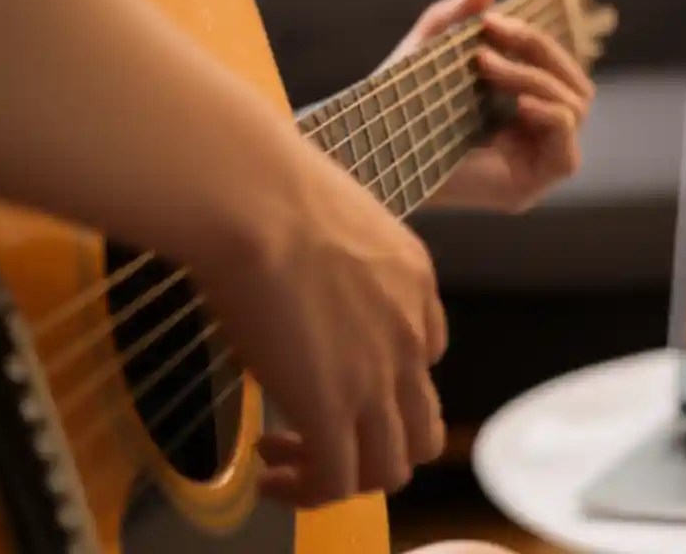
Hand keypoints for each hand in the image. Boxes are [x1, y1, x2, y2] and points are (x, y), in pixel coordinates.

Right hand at [194, 147, 447, 507]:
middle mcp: (412, 338)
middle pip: (423, 428)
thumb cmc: (276, 193)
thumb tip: (293, 263)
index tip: (331, 376)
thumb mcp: (334, 220)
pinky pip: (338, 481)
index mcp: (416, 286)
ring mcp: (379, 378)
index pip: (425, 356)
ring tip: (288, 464)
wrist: (260, 202)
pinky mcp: (333, 409)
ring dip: (344, 478)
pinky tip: (269, 473)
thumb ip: (335, 259)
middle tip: (319, 438)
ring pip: (391, 467)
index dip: (383, 380)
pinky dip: (307, 492)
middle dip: (377, 445)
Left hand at [382, 0, 593, 212]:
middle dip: (538, 47)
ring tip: (485, 67)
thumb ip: (459, 13)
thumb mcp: (430, 48)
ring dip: (532, 78)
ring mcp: (536, 159)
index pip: (557, 54)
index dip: (549, 9)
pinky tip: (518, 105)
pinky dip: (550, 116)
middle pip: (573, 78)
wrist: (370, 150)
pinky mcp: (530, 186)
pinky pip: (567, 146)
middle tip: (492, 30)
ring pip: (574, 105)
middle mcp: (535, 128)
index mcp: (521, 95)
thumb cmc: (396, 102)